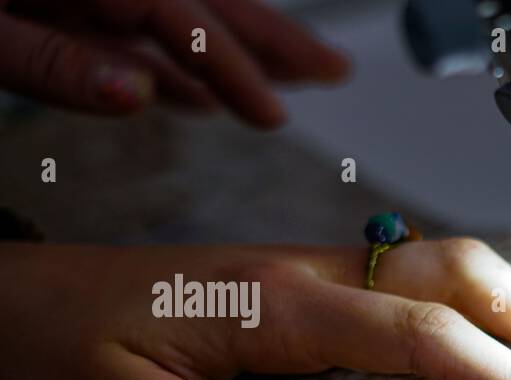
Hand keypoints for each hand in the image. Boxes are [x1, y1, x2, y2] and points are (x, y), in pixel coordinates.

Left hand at [0, 0, 348, 126]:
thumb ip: (53, 63)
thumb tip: (134, 94)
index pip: (179, 15)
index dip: (231, 65)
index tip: (272, 116)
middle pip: (202, 2)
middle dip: (271, 37)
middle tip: (334, 71)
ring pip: (179, 19)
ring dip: (239, 52)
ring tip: (295, 83)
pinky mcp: (63, 8)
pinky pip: (133, 35)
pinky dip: (174, 68)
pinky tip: (202, 101)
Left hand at [0, 240, 510, 379]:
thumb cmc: (48, 349)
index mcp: (276, 303)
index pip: (424, 333)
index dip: (507, 376)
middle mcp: (306, 277)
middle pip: (458, 272)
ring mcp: (308, 279)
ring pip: (444, 271)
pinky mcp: (302, 297)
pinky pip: (412, 290)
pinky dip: (475, 313)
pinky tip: (493, 348)